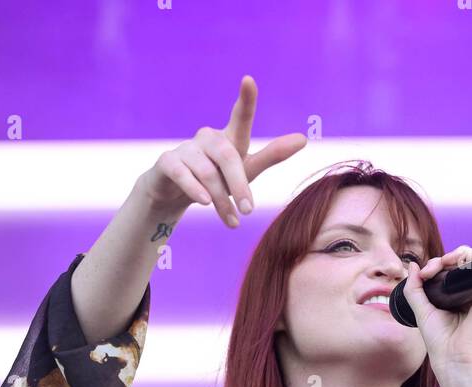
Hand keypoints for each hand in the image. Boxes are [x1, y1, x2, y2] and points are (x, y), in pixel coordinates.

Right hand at [144, 75, 307, 225]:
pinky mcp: (167, 162)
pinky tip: (204, 204)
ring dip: (220, 200)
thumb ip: (271, 155)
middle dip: (239, 184)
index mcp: (228, 139)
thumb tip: (304, 138)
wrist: (174, 194)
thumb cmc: (218, 179)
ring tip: (232, 222)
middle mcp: (207, 139)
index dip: (245, 100)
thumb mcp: (246, 170)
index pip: (240, 117)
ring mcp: (186, 149)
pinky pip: (182, 174)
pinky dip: (194, 189)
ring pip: (207, 172)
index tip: (249, 80)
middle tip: (249, 210)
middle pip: (228, 155)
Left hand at [400, 245, 471, 371]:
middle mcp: (468, 293)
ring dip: (461, 253)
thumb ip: (414, 288)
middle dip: (444, 258)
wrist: (453, 359)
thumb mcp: (422, 311)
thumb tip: (414, 264)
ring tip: (447, 261)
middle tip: (432, 269)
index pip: (446, 270)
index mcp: (453, 296)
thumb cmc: (440, 341)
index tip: (423, 274)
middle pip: (460, 263)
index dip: (435, 265)